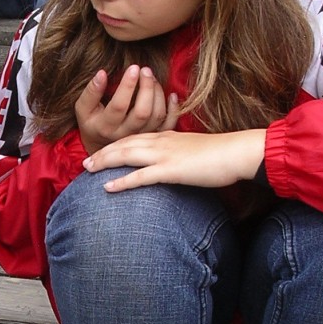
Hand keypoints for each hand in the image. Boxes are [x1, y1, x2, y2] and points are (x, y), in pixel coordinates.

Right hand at [75, 65, 179, 154]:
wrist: (102, 150)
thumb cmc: (91, 122)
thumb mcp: (83, 108)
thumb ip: (91, 92)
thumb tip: (102, 73)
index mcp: (106, 126)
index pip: (119, 105)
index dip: (127, 86)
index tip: (133, 67)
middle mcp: (124, 135)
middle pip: (142, 112)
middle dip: (147, 88)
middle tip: (146, 70)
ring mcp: (141, 138)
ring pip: (156, 116)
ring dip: (158, 94)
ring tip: (152, 78)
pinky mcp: (153, 138)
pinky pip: (168, 125)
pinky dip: (173, 109)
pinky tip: (171, 95)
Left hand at [82, 128, 266, 191]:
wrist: (237, 152)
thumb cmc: (220, 154)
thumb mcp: (192, 149)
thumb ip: (177, 152)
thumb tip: (170, 162)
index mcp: (166, 136)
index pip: (133, 138)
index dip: (114, 145)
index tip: (100, 152)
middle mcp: (161, 142)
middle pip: (123, 144)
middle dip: (102, 153)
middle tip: (85, 163)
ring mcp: (164, 155)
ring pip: (126, 155)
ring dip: (104, 162)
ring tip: (88, 170)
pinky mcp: (171, 170)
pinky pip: (140, 176)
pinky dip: (122, 181)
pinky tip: (107, 187)